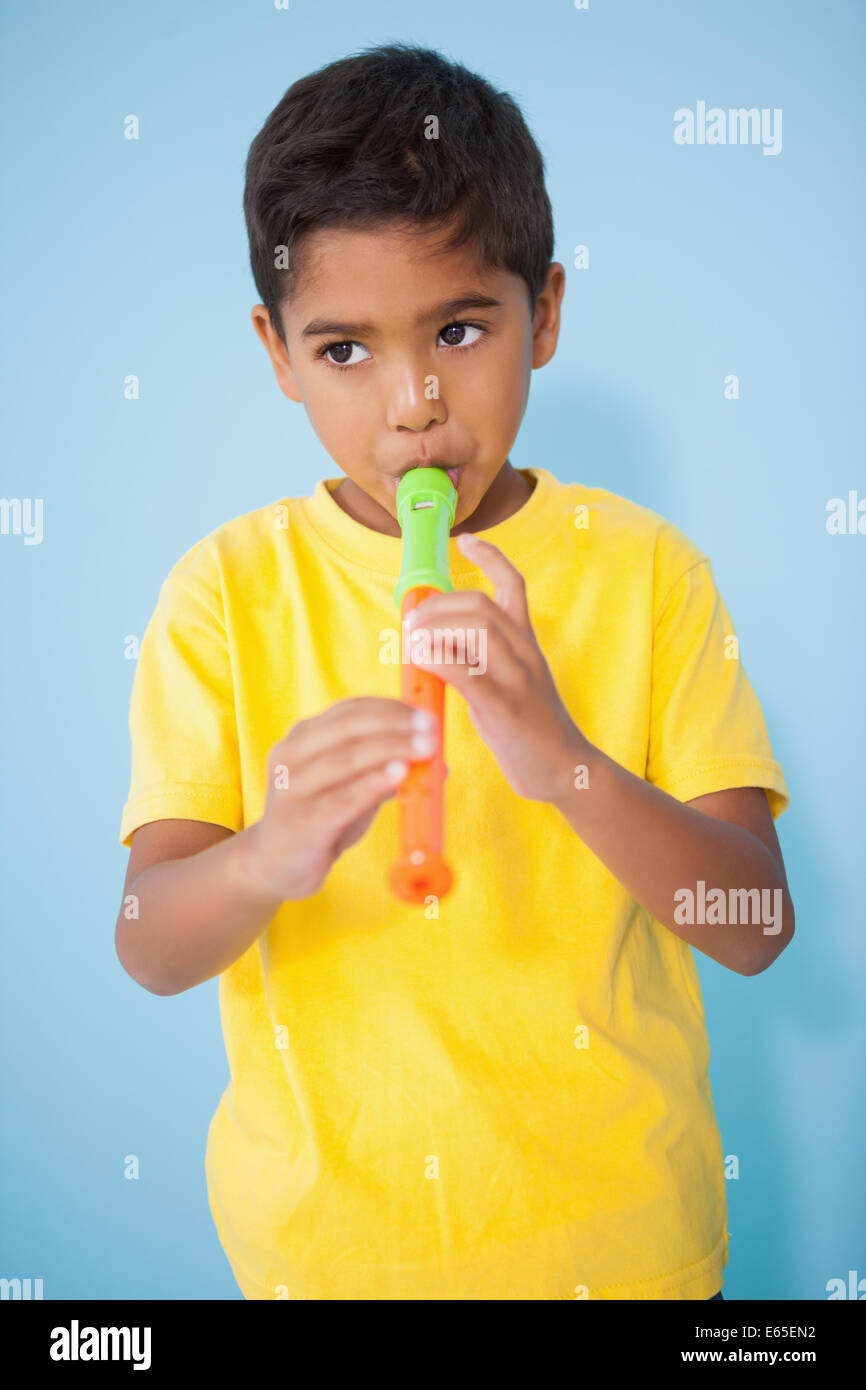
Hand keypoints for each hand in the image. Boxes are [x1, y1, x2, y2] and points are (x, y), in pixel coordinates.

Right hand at [247, 697, 446, 900]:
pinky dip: (372, 783)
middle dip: (395, 725)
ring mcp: (292, 788)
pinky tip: (399, 775)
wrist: (274, 865)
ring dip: (391, 749)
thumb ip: (383, 769)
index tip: (425, 714)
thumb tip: (434, 760)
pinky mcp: (300, 821)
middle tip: (432, 730)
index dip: (391, 708)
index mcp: (302, 737)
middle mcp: (291, 755)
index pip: (349, 710)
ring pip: (346, 758)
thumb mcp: (351, 787)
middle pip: (349, 729)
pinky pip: (341, 798)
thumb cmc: (320, 818)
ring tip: (426, 748)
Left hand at [404, 532, 585, 802]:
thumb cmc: (529, 730)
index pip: (513, 584)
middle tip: (411, 619)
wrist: (567, 772)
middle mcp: (525, 653)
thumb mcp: (510, 683)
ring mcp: (518, 679)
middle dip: (438, 604)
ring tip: (410, 639)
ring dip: (434, 626)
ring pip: (476, 629)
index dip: (489, 557)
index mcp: (526, 643)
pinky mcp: (506, 708)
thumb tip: (434, 642)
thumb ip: (479, 659)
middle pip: (480, 604)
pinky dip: (438, 659)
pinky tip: (421, 660)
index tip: (465, 540)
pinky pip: (468, 673)